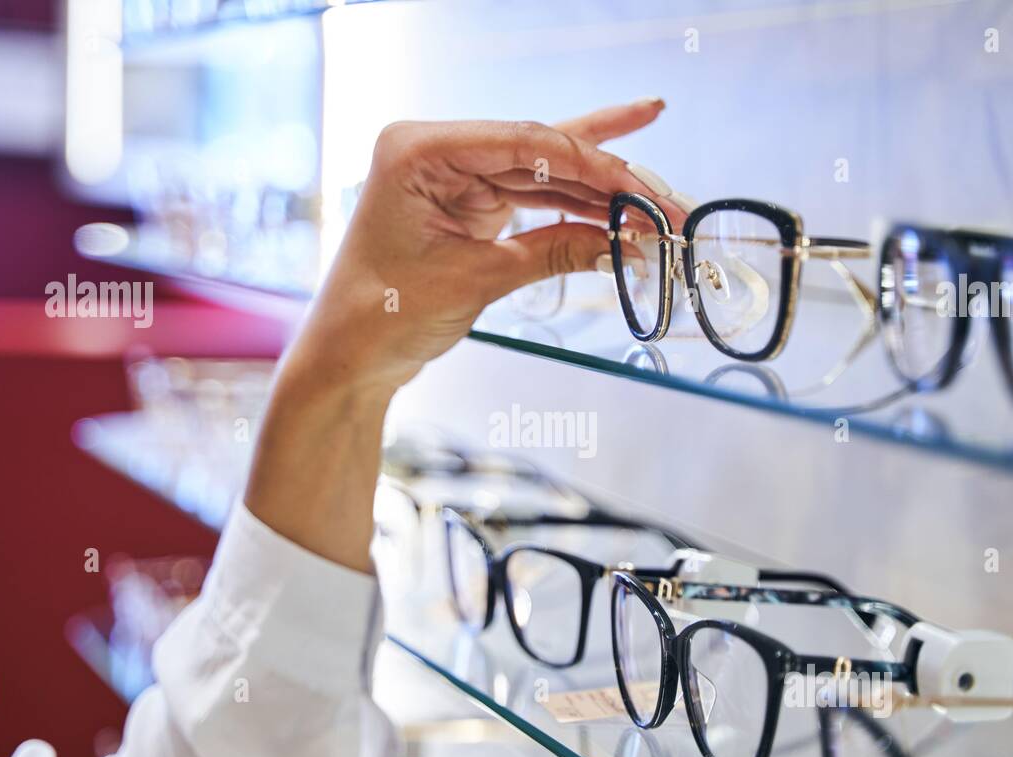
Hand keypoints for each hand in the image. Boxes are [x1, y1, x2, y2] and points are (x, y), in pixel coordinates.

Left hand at [246, 101, 680, 570]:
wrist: (349, 358)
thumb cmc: (381, 315)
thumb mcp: (474, 281)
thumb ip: (550, 252)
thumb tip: (620, 241)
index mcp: (419, 150)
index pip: (521, 141)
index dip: (590, 162)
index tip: (639, 186)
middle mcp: (437, 151)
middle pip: (540, 152)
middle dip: (605, 177)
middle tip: (663, 197)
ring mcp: (453, 175)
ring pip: (544, 174)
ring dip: (599, 195)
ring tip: (657, 208)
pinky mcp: (468, 203)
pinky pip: (533, 198)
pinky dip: (574, 209)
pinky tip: (620, 199)